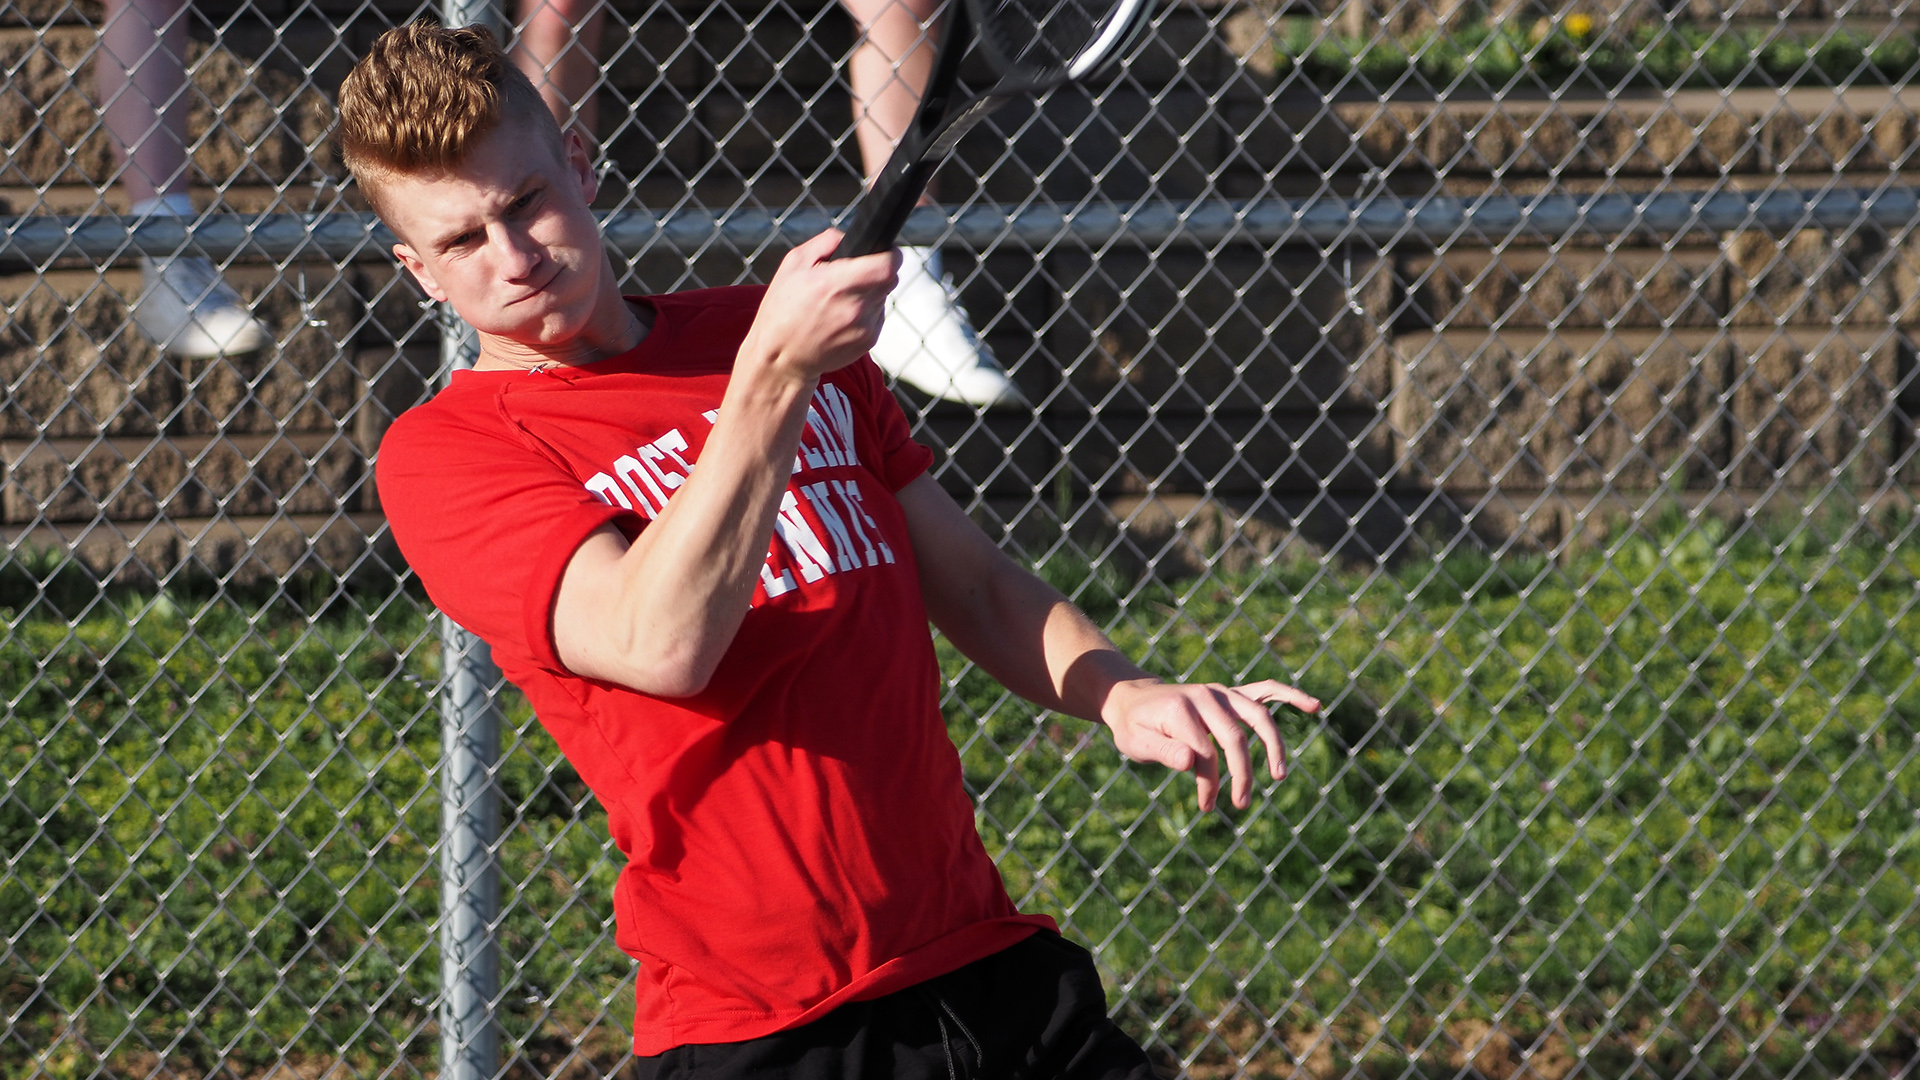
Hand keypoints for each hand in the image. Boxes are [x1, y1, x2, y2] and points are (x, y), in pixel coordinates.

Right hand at [744, 229, 896, 381]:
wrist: (781, 357)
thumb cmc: (782, 310)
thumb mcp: (793, 265)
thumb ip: (825, 242)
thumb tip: (848, 236)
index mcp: (835, 284)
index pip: (887, 265)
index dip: (891, 255)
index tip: (886, 252)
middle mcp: (854, 307)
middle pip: (889, 280)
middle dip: (877, 272)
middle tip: (856, 275)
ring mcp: (863, 327)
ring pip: (883, 298)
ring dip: (870, 294)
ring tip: (840, 301)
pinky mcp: (868, 342)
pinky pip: (877, 317)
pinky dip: (866, 313)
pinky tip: (842, 318)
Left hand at [1101, 678, 1319, 811]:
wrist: (1132, 700)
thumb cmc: (1135, 727)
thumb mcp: (1136, 743)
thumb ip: (1163, 752)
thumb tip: (1191, 763)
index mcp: (1180, 709)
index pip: (1205, 752)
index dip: (1209, 782)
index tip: (1206, 805)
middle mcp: (1205, 696)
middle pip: (1235, 736)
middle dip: (1242, 773)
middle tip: (1242, 803)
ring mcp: (1221, 693)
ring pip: (1258, 716)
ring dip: (1273, 745)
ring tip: (1280, 775)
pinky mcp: (1232, 694)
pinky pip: (1266, 690)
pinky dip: (1290, 696)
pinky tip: (1314, 706)